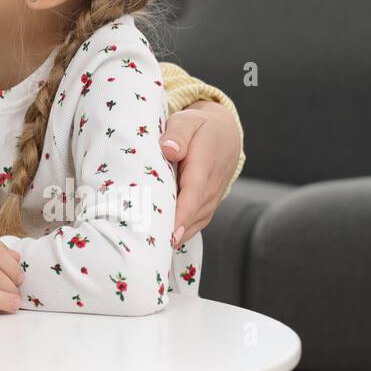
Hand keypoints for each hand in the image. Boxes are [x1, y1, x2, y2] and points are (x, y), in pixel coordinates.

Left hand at [161, 100, 240, 247]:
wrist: (225, 136)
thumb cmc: (199, 128)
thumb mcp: (188, 121)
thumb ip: (178, 134)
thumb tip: (169, 150)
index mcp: (204, 167)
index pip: (193, 195)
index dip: (182, 216)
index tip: (170, 235)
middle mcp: (210, 189)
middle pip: (191, 216)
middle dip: (170, 232)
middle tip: (144, 247)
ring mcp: (210, 201)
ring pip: (192, 224)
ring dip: (174, 237)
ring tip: (148, 249)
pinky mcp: (206, 206)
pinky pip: (193, 224)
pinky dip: (179, 234)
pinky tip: (159, 242)